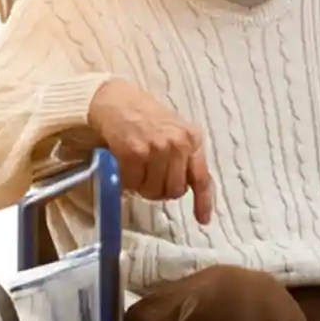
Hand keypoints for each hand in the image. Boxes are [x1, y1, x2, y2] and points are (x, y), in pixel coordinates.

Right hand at [87, 78, 213, 223]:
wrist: (115, 100)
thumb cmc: (146, 118)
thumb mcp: (175, 132)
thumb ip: (184, 157)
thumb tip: (187, 188)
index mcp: (192, 139)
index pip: (202, 177)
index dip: (204, 202)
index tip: (202, 220)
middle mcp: (178, 144)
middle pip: (175, 190)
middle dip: (162, 191)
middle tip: (150, 180)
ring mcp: (156, 149)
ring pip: (154, 191)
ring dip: (143, 188)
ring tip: (137, 171)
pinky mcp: (133, 153)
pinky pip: (133, 184)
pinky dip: (127, 182)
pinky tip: (124, 168)